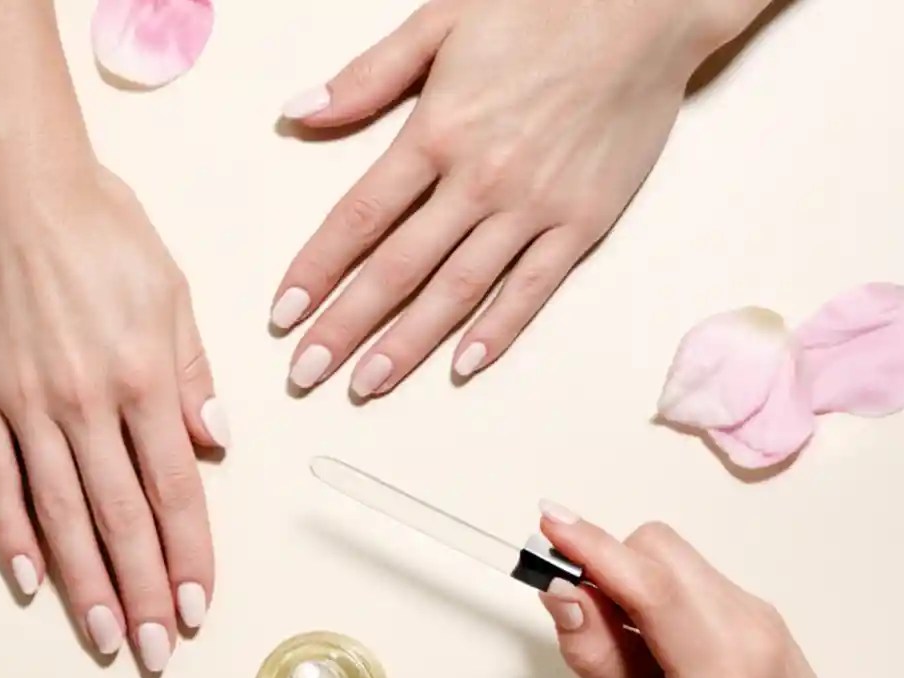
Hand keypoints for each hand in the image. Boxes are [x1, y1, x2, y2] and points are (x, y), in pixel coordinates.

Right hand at [0, 151, 227, 673]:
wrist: (12, 179)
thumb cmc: (99, 223)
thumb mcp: (169, 287)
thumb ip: (191, 370)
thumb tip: (215, 439)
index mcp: (142, 373)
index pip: (175, 487)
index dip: (190, 553)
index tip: (200, 602)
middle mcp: (85, 399)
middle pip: (122, 518)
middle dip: (145, 592)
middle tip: (158, 649)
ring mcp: (23, 401)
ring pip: (61, 514)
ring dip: (86, 584)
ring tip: (106, 637)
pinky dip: (13, 535)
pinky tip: (31, 579)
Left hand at [273, 0, 758, 396]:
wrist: (649, 5)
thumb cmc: (541, 5)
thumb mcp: (441, 20)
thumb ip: (367, 76)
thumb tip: (298, 113)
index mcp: (437, 132)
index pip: (359, 219)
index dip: (316, 270)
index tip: (282, 313)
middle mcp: (480, 180)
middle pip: (397, 270)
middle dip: (343, 328)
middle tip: (304, 373)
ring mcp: (535, 207)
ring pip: (457, 292)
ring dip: (407, 345)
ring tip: (366, 385)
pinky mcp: (584, 222)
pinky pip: (533, 289)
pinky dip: (497, 331)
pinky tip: (463, 366)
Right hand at [536, 502, 834, 677]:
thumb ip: (600, 659)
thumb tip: (562, 593)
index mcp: (725, 674)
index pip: (651, 586)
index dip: (595, 548)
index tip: (550, 523)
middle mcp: (750, 629)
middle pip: (658, 549)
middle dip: (609, 564)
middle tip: (579, 608)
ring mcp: (761, 614)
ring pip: (674, 557)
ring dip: (631, 578)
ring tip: (622, 636)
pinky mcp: (759, 608)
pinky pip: (693, 572)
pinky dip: (658, 588)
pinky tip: (653, 635)